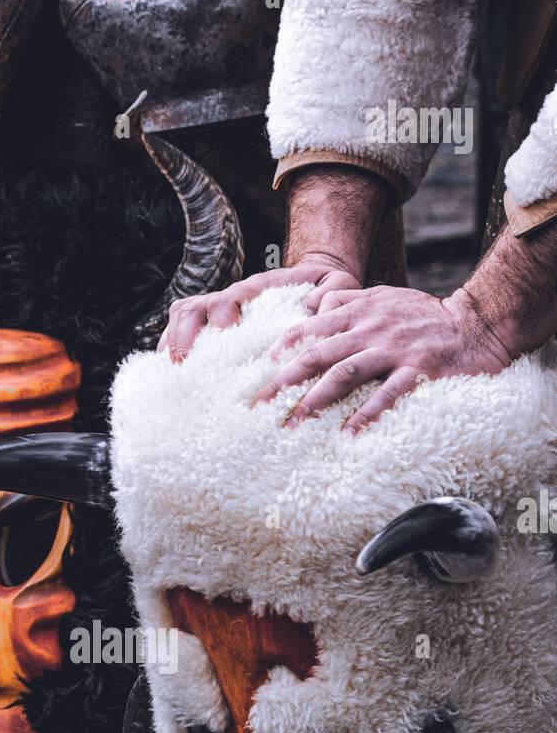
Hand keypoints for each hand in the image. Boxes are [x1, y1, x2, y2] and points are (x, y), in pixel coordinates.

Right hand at [157, 254, 361, 361]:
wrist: (316, 284)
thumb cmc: (326, 288)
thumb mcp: (338, 284)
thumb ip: (333, 293)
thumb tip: (320, 308)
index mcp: (257, 289)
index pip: (231, 297)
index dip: (223, 316)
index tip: (224, 336)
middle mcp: (231, 298)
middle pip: (193, 307)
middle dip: (184, 335)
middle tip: (183, 366)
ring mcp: (219, 311)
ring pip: (182, 316)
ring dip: (171, 343)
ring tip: (170, 374)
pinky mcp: (213, 326)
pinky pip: (182, 332)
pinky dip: (171, 350)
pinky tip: (170, 375)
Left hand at [257, 285, 512, 431]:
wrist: (476, 324)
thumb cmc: (424, 316)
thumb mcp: (383, 296)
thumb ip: (347, 299)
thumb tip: (310, 305)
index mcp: (360, 311)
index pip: (310, 327)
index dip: (281, 348)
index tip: (257, 370)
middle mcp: (371, 328)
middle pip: (317, 354)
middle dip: (284, 381)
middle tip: (259, 405)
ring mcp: (393, 350)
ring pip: (344, 373)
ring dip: (315, 400)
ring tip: (293, 424)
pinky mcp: (417, 371)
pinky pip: (386, 396)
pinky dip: (365, 416)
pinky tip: (347, 436)